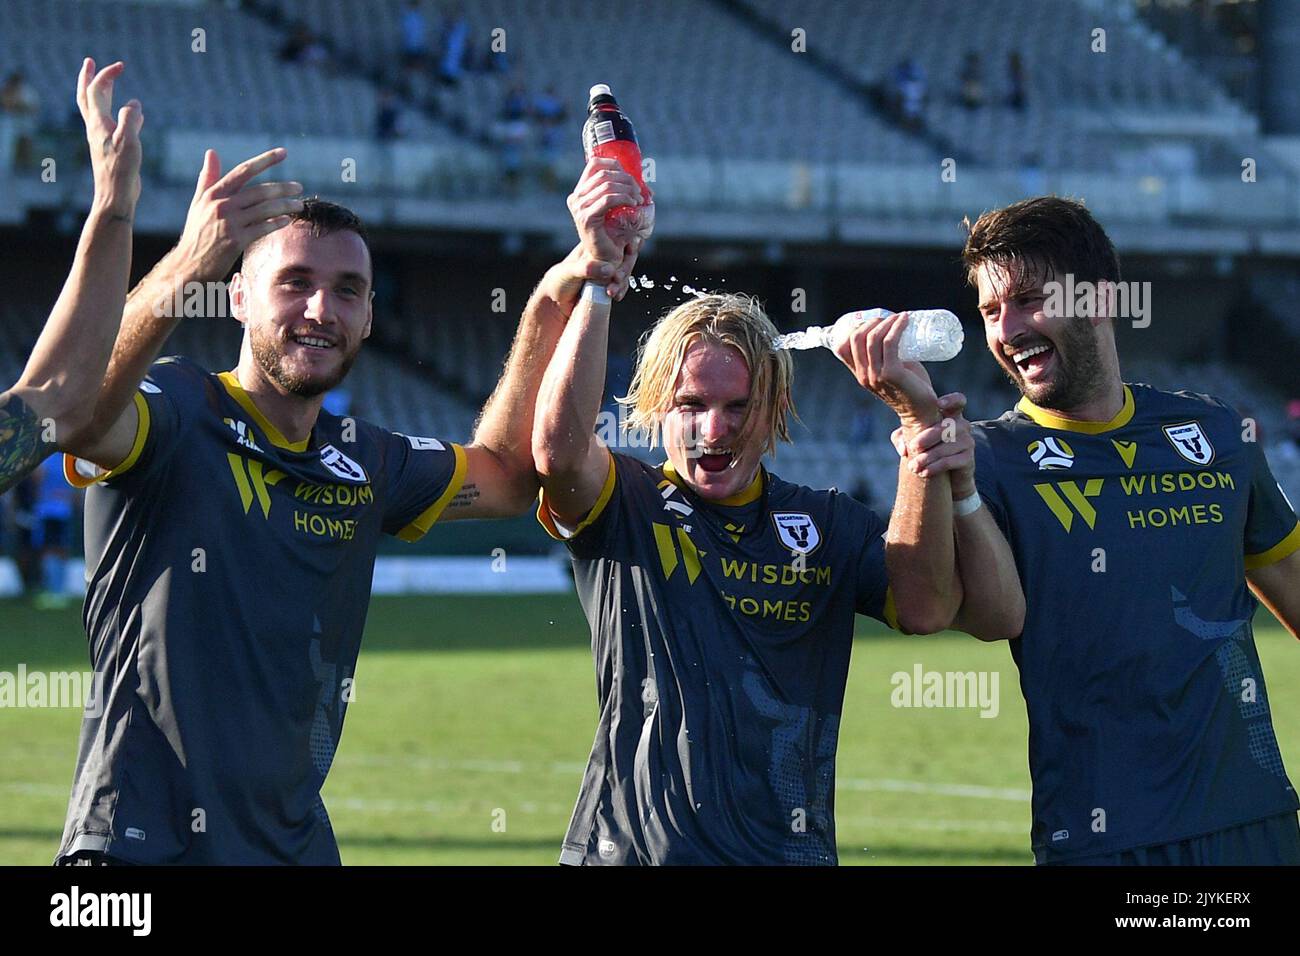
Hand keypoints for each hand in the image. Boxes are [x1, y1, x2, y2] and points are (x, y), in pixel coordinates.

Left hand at [76, 59, 142, 218]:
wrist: (115, 195)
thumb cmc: (121, 170)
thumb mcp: (129, 141)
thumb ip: (131, 119)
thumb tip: (134, 104)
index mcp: (98, 123)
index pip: (97, 90)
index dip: (107, 75)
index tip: (121, 66)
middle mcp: (96, 127)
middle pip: (86, 96)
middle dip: (88, 77)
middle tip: (90, 62)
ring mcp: (102, 138)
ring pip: (97, 109)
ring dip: (100, 93)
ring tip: (108, 83)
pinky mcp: (110, 148)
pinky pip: (112, 123)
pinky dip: (119, 112)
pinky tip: (134, 113)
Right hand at [173, 148, 303, 281]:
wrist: (188, 264)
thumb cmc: (196, 233)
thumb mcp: (198, 203)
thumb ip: (208, 178)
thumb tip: (211, 152)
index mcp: (213, 193)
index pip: (243, 171)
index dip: (265, 160)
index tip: (283, 152)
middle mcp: (221, 205)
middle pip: (259, 191)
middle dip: (282, 188)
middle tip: (299, 187)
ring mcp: (229, 223)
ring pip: (265, 209)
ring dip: (286, 206)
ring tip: (300, 205)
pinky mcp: (235, 241)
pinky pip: (263, 228)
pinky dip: (276, 222)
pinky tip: (287, 220)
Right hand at [565, 157, 647, 300]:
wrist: (605, 259)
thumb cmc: (614, 235)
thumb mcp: (618, 209)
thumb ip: (622, 192)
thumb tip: (642, 179)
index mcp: (580, 192)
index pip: (594, 164)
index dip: (615, 164)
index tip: (630, 175)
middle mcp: (576, 198)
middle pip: (604, 174)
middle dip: (626, 179)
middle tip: (639, 192)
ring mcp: (579, 208)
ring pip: (607, 185)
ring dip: (628, 189)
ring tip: (638, 200)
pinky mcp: (586, 219)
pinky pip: (607, 199)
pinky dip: (624, 198)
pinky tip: (633, 205)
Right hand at [832, 311, 939, 428]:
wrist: (921, 412)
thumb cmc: (910, 388)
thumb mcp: (889, 371)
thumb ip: (887, 357)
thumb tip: (894, 332)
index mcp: (859, 374)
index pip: (841, 348)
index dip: (852, 329)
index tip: (871, 321)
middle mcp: (863, 375)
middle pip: (856, 338)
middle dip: (871, 321)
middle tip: (888, 318)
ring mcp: (876, 375)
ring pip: (873, 338)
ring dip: (886, 322)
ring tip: (899, 317)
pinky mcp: (892, 373)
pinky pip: (890, 343)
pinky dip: (897, 327)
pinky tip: (905, 320)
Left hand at [890, 392, 975, 495]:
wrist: (946, 477)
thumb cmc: (926, 450)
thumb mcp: (911, 440)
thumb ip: (902, 437)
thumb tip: (904, 449)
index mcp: (950, 415)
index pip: (958, 401)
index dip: (951, 400)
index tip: (938, 404)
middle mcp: (962, 425)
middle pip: (946, 427)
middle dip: (927, 437)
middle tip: (913, 447)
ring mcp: (968, 442)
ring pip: (946, 446)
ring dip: (927, 457)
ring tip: (913, 466)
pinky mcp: (968, 459)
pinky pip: (950, 461)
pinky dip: (935, 467)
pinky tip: (923, 472)